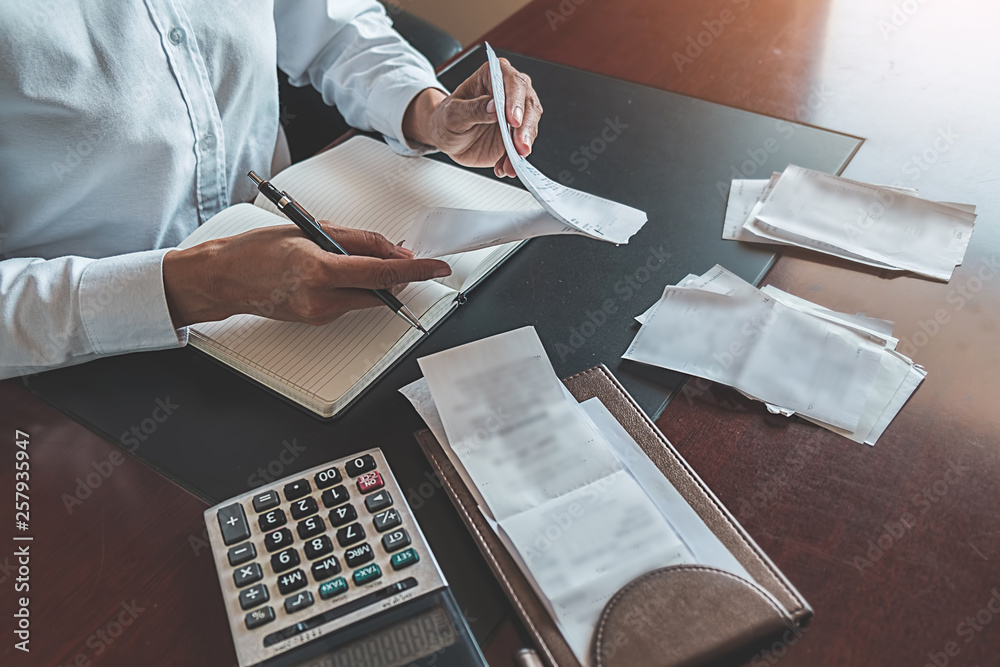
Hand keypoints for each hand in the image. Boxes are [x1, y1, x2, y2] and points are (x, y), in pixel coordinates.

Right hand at [163, 223, 450, 326]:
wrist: (225, 278)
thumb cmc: (258, 249)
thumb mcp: (310, 229)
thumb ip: (358, 240)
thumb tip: (395, 249)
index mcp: (318, 269)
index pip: (382, 272)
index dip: (415, 270)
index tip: (437, 267)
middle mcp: (321, 298)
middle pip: (381, 290)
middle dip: (397, 273)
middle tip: (399, 253)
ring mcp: (319, 314)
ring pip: (368, 298)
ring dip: (374, 279)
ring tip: (352, 257)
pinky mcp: (317, 321)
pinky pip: (350, 303)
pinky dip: (354, 287)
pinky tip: (335, 272)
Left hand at [402, 58, 542, 177]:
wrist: (447, 138)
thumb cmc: (446, 119)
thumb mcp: (452, 114)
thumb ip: (472, 109)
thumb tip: (493, 106)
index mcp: (492, 76)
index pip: (512, 82)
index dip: (515, 101)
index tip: (513, 120)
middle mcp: (509, 91)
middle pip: (529, 104)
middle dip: (525, 128)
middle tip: (519, 147)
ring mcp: (515, 114)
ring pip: (530, 126)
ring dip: (522, 147)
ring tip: (508, 164)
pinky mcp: (516, 134)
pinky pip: (523, 147)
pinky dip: (515, 160)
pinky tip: (504, 167)